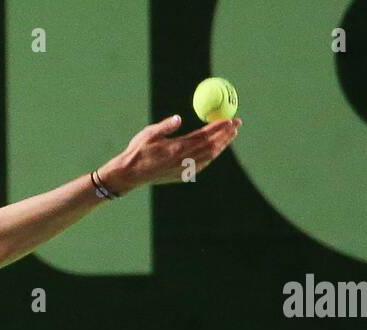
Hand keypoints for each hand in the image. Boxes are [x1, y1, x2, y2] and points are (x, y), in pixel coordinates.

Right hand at [99, 115, 240, 192]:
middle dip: (226, 135)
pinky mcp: (182, 175)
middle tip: (236, 124)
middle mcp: (184, 160)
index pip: (204, 135)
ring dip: (221, 146)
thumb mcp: (149, 134)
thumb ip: (166, 126)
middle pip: (211, 146)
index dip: (219, 127)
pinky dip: (211, 156)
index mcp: (177, 148)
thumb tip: (179, 118)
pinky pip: (202, 165)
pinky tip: (214, 151)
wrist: (130, 175)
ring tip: (230, 135)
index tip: (230, 119)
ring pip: (209, 157)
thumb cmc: (137, 151)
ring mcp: (184, 170)